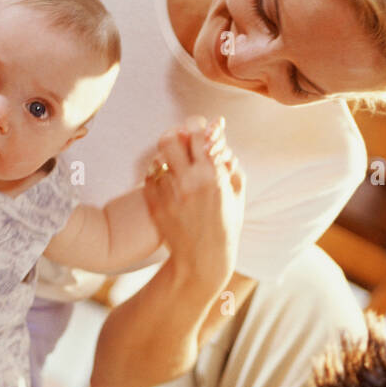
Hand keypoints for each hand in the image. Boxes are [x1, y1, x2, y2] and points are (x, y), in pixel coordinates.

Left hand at [144, 116, 245, 292]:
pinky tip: (165, 182)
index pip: (197, 133)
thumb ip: (230, 163)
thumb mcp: (237, 192)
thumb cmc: (225, 225)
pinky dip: (156, 176)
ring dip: (166, 158)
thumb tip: (220, 140)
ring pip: (157, 158)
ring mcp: (169, 193)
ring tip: (172, 165)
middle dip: (175, 136)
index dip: (195, 127)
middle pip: (170, 139)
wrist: (203, 259)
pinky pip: (149, 178)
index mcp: (213, 175)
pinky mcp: (155, 205)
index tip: (196, 130)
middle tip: (179, 142)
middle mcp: (189, 181)